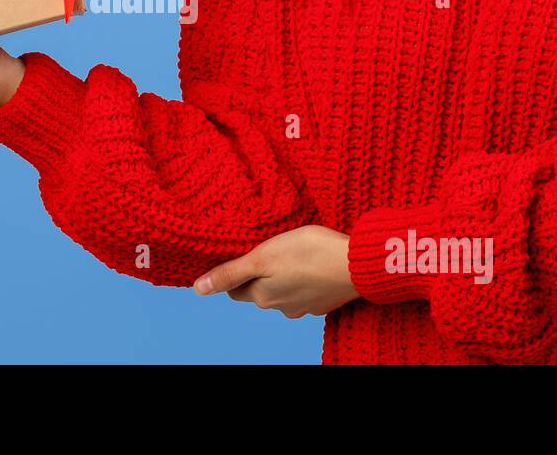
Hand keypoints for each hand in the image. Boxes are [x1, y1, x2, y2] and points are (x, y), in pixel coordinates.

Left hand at [192, 226, 358, 318]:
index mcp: (261, 296)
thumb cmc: (309, 253)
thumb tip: (198, 289)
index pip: (234, 288)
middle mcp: (279, 307)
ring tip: (291, 254)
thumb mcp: (263, 257)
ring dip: (282, 276)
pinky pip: (304, 291)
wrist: (358, 264)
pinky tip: (311, 264)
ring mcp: (303, 307)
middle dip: (257, 273)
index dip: (234, 271)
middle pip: (257, 290)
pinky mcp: (323, 302)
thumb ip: (230, 273)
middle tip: (267, 249)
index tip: (241, 253)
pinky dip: (303, 279)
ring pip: (281, 291)